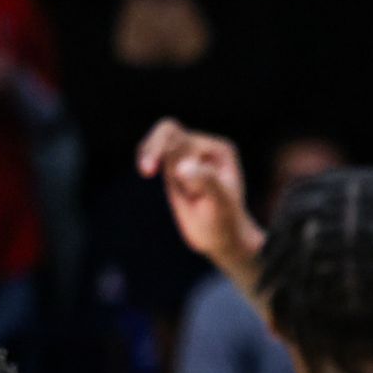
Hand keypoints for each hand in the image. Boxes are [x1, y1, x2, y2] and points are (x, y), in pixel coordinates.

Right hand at [137, 119, 265, 269]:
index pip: (184, 140)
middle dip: (156, 152)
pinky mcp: (175, 169)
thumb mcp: (220, 203)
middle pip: (168, 133)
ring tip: (151, 174)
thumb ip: (205, 182)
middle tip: (147, 171)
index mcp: (219, 151)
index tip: (159, 177)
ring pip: (159, 143)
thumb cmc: (226, 222)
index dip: (167, 156)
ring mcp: (188, 157)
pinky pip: (155, 152)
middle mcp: (204, 149)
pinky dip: (147, 158)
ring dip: (152, 158)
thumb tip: (181, 167)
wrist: (223, 238)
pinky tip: (147, 169)